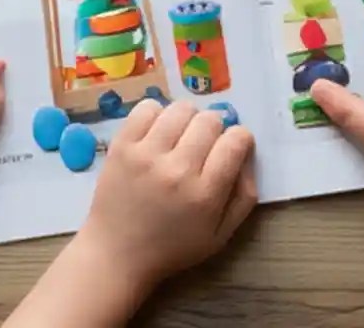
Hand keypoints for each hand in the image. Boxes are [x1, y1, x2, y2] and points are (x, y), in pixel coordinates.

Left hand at [73, 100, 256, 289]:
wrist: (116, 253)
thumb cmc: (172, 247)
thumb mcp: (220, 235)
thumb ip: (244, 197)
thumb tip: (247, 155)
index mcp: (205, 194)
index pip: (236, 140)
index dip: (240, 139)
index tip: (230, 149)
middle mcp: (177, 170)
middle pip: (210, 120)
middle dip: (215, 128)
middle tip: (204, 145)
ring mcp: (146, 155)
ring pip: (181, 109)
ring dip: (188, 119)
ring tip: (180, 136)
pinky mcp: (121, 146)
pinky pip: (147, 108)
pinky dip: (157, 114)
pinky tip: (157, 132)